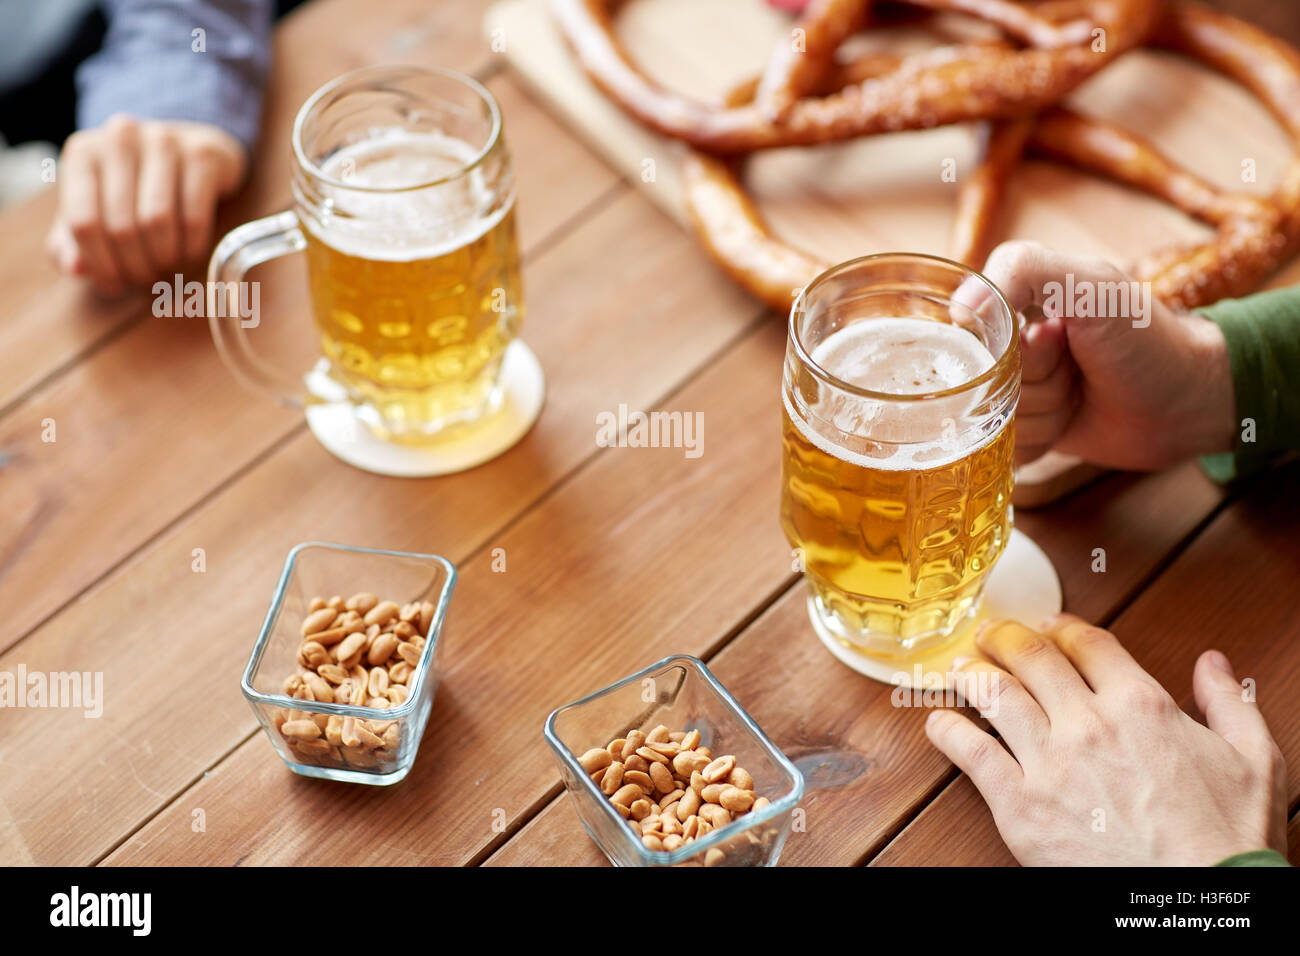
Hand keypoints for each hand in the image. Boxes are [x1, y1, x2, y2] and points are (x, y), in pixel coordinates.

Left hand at [46, 116, 246, 295]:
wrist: (191, 152)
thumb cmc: (138, 186)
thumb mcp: (98, 209)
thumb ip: (75, 240)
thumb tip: (75, 267)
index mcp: (83, 153)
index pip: (82, 222)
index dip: (100, 265)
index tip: (115, 284)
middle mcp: (119, 138)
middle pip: (121, 226)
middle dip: (136, 267)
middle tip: (146, 280)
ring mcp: (164, 141)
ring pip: (158, 221)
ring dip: (164, 259)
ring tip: (166, 267)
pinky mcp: (203, 153)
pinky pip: (194, 216)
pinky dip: (192, 246)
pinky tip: (189, 252)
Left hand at [925, 615, 1286, 865]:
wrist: (1200, 906)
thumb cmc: (1230, 841)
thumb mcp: (1257, 763)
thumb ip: (1230, 705)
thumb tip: (1212, 664)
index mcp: (1142, 706)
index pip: (1088, 645)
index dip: (1062, 628)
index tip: (1049, 626)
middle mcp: (1088, 725)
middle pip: (1032, 659)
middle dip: (1006, 638)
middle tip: (991, 634)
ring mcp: (1050, 764)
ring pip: (994, 696)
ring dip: (971, 673)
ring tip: (959, 667)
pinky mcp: (1021, 806)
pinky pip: (971, 755)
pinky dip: (947, 731)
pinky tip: (937, 723)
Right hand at [974, 240, 1237, 468]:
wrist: (1188, 405)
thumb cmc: (1146, 338)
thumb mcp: (1090, 285)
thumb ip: (1025, 270)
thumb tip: (960, 307)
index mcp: (1012, 301)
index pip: (966, 330)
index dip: (1003, 346)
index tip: (1048, 340)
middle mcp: (1006, 347)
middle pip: (978, 380)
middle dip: (1030, 383)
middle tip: (1073, 370)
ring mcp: (1014, 392)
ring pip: (988, 418)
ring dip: (1041, 414)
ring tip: (1078, 396)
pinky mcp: (1025, 432)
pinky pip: (999, 449)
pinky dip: (1036, 443)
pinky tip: (1068, 424)